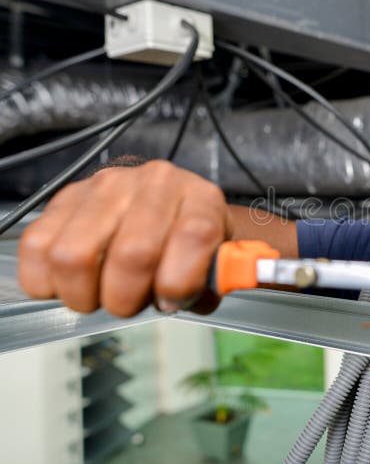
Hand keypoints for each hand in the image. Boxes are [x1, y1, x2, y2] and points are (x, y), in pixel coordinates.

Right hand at [18, 160, 233, 315]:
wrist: (169, 209)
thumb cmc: (191, 246)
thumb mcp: (217, 265)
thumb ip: (210, 285)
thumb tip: (175, 299)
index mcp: (201, 198)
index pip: (194, 237)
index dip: (180, 285)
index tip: (172, 301)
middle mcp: (155, 183)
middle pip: (132, 254)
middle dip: (127, 299)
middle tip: (130, 303)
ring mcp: (107, 186)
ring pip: (74, 256)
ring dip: (84, 295)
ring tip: (100, 294)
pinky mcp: (66, 198)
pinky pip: (37, 248)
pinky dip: (47, 282)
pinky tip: (72, 283)